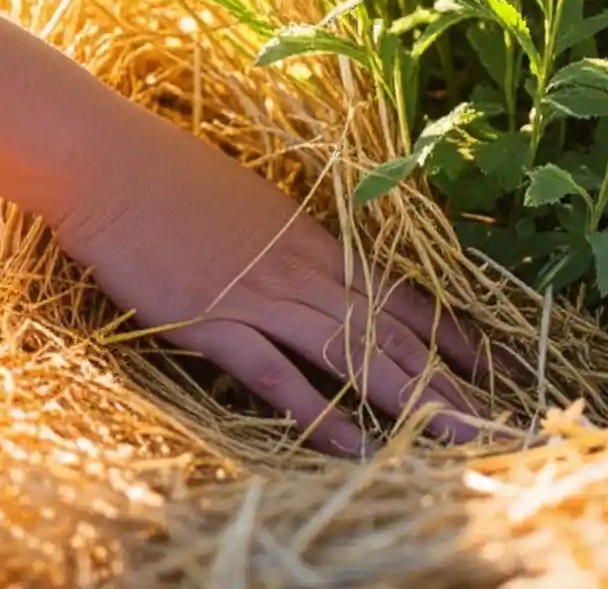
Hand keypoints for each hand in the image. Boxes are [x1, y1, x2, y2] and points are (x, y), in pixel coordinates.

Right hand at [53, 103, 482, 453]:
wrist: (112, 163)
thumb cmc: (170, 175)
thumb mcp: (247, 204)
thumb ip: (285, 240)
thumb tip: (312, 264)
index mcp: (313, 241)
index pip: (400, 294)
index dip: (451, 333)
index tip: (495, 365)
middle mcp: (302, 270)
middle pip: (390, 331)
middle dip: (448, 379)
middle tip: (495, 421)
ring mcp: (260, 296)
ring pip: (352, 352)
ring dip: (408, 397)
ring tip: (454, 435)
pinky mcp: (214, 321)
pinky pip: (278, 376)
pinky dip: (321, 413)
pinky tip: (357, 445)